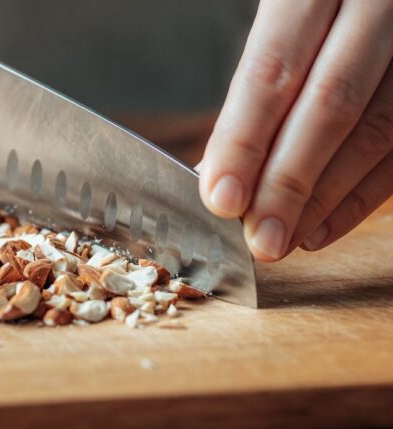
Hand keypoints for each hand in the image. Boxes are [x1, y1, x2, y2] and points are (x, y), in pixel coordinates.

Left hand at [198, 0, 392, 260]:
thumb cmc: (316, 8)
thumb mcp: (284, 17)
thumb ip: (258, 84)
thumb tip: (218, 169)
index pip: (274, 70)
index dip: (246, 140)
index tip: (221, 199)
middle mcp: (378, 7)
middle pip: (331, 104)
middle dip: (289, 182)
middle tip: (260, 238)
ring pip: (378, 129)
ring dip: (326, 198)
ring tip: (285, 239)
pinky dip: (363, 194)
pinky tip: (323, 226)